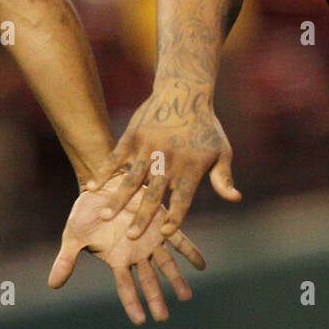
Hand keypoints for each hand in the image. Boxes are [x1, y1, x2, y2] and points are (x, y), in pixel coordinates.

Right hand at [48, 177, 206, 323]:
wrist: (103, 183)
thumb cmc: (86, 211)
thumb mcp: (73, 235)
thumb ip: (66, 260)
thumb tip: (53, 285)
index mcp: (116, 259)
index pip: (125, 287)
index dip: (132, 303)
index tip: (140, 321)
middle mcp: (136, 253)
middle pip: (148, 280)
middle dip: (156, 298)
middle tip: (164, 317)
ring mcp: (149, 239)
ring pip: (165, 264)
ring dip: (176, 279)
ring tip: (186, 296)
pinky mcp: (160, 222)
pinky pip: (178, 239)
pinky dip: (189, 251)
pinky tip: (201, 265)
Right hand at [85, 84, 240, 239]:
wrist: (185, 91)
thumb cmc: (205, 126)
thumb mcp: (221, 150)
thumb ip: (223, 177)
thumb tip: (235, 199)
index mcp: (191, 166)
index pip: (183, 197)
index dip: (175, 215)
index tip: (166, 232)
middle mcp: (168, 159)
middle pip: (154, 193)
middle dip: (142, 216)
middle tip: (131, 237)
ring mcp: (148, 147)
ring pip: (131, 178)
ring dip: (118, 199)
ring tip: (105, 216)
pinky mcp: (133, 136)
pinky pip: (116, 157)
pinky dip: (104, 172)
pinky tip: (92, 187)